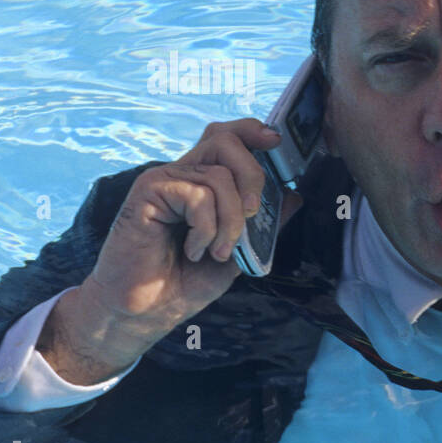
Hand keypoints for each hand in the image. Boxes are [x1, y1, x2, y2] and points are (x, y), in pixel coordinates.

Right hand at [39, 119, 303, 382]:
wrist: (147, 311)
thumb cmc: (186, 282)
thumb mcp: (239, 251)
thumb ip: (264, 223)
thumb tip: (295, 196)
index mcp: (202, 182)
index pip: (226, 138)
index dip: (251, 131)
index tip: (275, 141)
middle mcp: (182, 175)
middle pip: (224, 140)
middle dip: (253, 175)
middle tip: (253, 214)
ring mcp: (163, 181)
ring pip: (219, 176)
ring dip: (231, 220)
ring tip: (218, 251)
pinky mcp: (147, 192)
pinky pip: (197, 196)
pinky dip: (207, 229)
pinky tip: (193, 250)